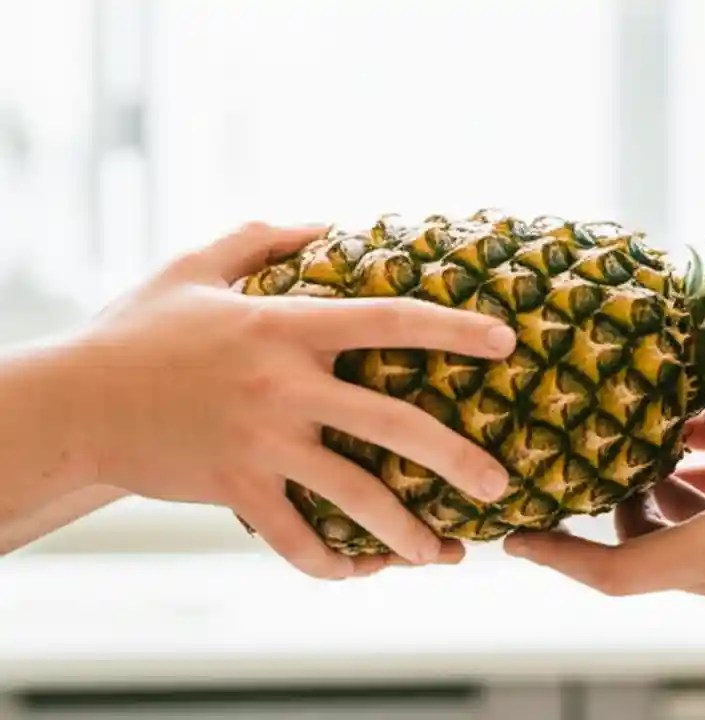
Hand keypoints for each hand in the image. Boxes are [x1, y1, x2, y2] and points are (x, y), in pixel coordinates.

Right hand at [67, 222, 517, 577]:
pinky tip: (357, 571)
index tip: (505, 341)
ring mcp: (260, 443)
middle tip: (499, 486)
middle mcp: (283, 386)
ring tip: (444, 555)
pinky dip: (328, 563)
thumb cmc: (140, 331)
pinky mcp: (235, 488)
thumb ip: (261, 238)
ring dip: (405, 532)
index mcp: (285, 326)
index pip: (388, 320)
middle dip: (455, 457)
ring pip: (352, 496)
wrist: (75, 402)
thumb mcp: (194, 267)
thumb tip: (325, 220)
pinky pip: (293, 539)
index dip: (452, 330)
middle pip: (391, 422)